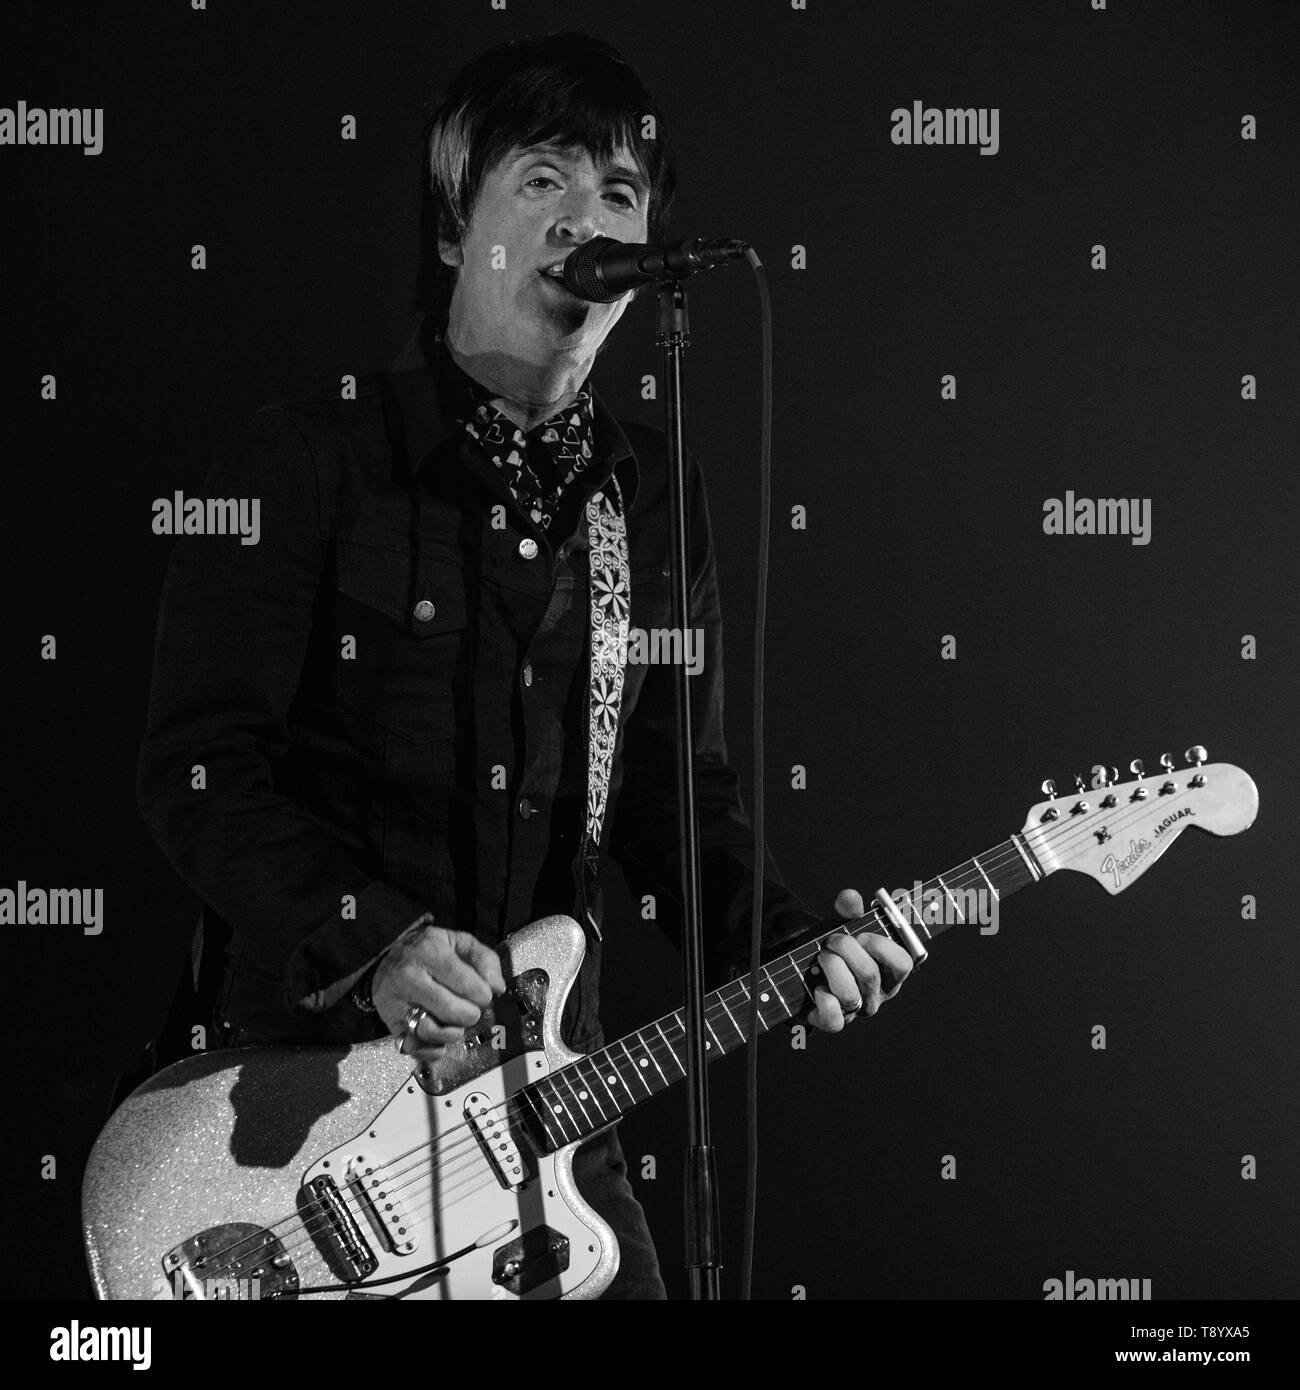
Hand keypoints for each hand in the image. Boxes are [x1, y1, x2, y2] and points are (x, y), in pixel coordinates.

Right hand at [372, 920, 505, 1062]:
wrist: (389, 959)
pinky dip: (432, 1049)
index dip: (481, 993)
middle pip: (449, 1009)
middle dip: (470, 1014)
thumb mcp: (457, 941)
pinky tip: (442, 1040)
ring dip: (453, 1032)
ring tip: (458, 1023)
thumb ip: (483, 959)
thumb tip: (497, 986)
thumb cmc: (428, 951)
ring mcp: (396, 1002)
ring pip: (430, 1030)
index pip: (463, 980)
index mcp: (428, 952)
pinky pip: (414, 1046)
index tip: (485, 995)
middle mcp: (408, 976)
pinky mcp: (391, 1022)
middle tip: (473, 1010)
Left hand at [805, 889, 912, 1032]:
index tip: (861, 934)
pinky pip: (833, 1019)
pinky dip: (823, 1000)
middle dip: (846, 949)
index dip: (881, 945)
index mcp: (888, 971)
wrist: (802, 969)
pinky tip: (817, 987)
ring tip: (821, 958)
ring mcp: (856, 1010)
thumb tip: (850, 898)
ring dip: (831, 968)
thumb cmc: (832, 948)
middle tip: (832, 940)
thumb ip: (847, 910)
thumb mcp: (839, 924)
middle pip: (870, 974)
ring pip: (850, 995)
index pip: (902, 963)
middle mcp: (877, 994)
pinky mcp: (832, 1021)